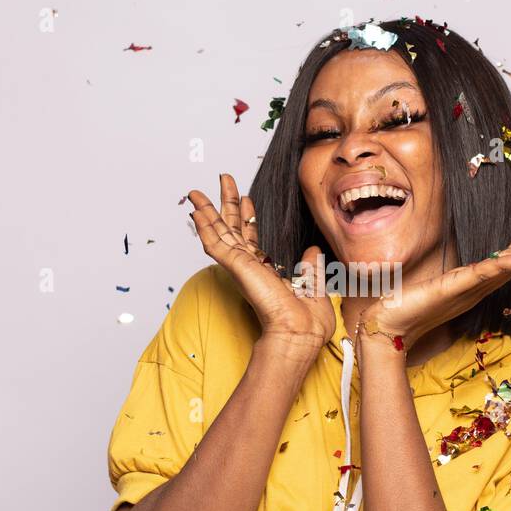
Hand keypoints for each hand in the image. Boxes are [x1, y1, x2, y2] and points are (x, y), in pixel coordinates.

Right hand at [187, 174, 335, 355]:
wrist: (300, 331)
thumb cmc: (307, 321)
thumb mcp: (315, 285)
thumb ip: (312, 267)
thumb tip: (313, 251)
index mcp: (264, 271)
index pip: (250, 238)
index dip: (247, 216)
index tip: (247, 197)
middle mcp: (249, 267)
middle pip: (231, 228)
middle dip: (226, 202)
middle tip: (223, 179)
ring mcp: (240, 266)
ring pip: (218, 233)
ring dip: (206, 210)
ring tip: (196, 191)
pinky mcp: (236, 267)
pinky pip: (214, 244)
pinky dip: (204, 227)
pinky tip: (196, 211)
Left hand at [355, 204, 510, 348]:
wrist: (389, 328)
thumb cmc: (408, 307)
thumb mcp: (434, 286)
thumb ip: (449, 278)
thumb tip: (455, 268)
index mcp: (475, 282)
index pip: (507, 255)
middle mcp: (477, 286)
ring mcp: (468, 289)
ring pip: (507, 265)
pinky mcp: (453, 290)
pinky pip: (481, 276)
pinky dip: (502, 267)